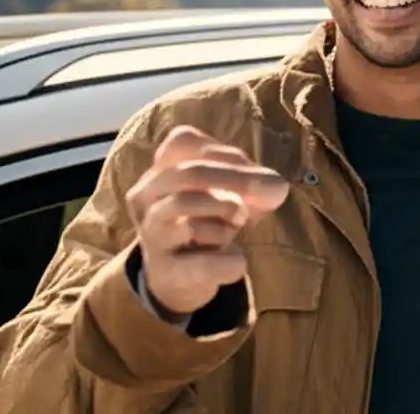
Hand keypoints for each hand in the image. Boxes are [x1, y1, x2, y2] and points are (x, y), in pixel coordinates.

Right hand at [126, 125, 289, 319]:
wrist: (179, 277)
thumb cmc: (208, 220)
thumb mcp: (231, 193)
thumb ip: (254, 183)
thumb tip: (274, 187)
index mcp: (160, 168)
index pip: (184, 142)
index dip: (228, 156)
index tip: (257, 176)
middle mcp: (145, 196)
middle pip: (187, 173)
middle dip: (237, 181)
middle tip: (266, 197)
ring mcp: (150, 234)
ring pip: (186, 211)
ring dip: (225, 219)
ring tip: (237, 228)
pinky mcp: (164, 272)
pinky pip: (200, 264)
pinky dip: (228, 261)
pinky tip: (238, 260)